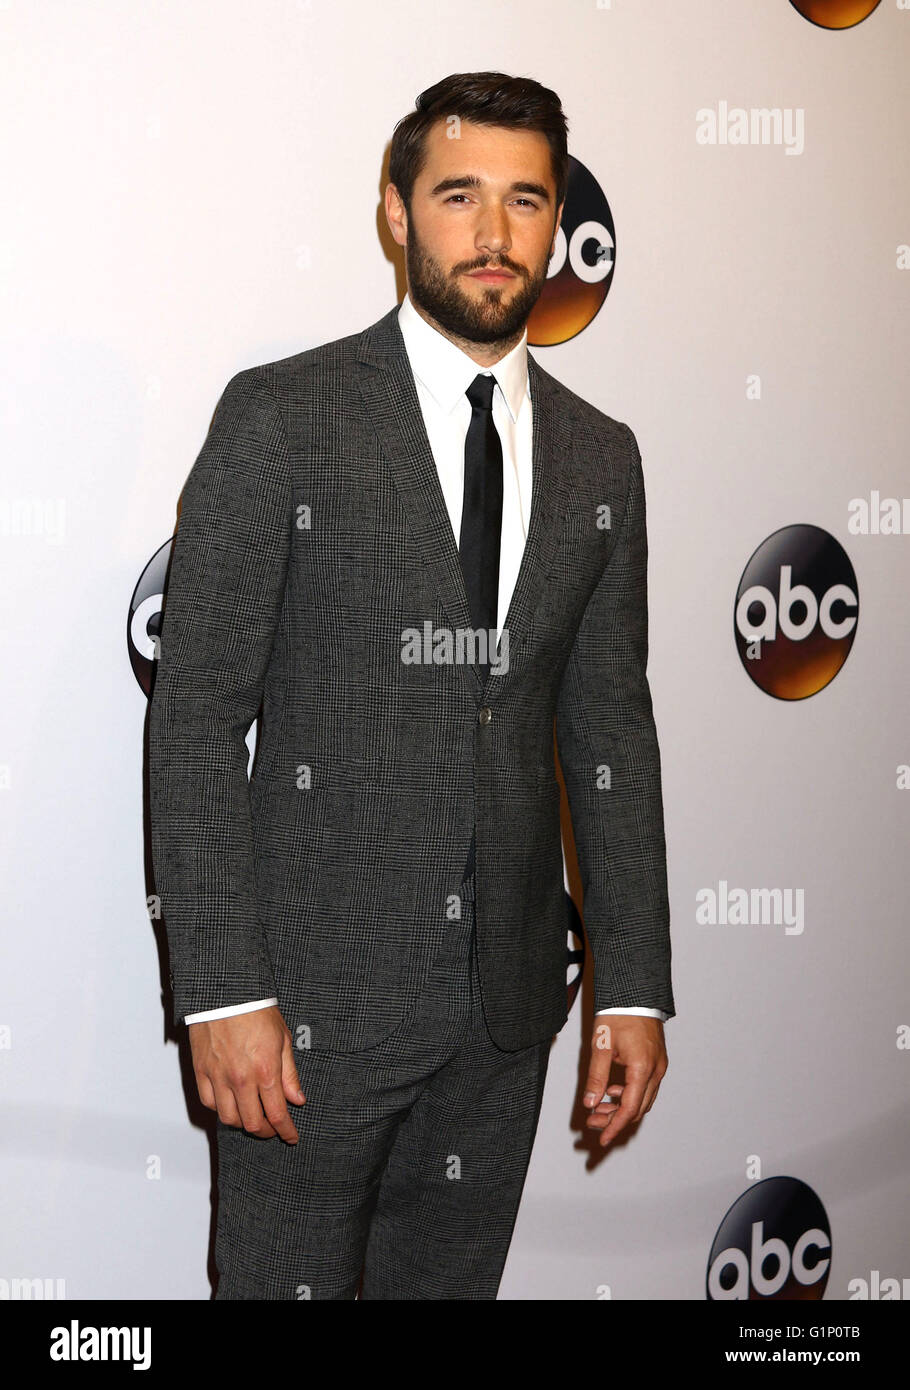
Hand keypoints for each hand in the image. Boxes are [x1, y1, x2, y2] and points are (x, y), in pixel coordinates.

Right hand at [187, 1005, 304, 1142]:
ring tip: (253, 1117)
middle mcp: (241, 1079)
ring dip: (243, 1123)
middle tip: (274, 1128)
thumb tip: (297, 1099)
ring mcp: (218, 1077)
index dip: (285, 1131)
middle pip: (253, 1123)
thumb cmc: (256, 1010)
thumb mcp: (283, 1039)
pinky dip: (221, 1110)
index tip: (291, 1136)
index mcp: (265, 1070)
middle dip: (267, 1131)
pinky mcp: (201, 1071)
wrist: (226, 992)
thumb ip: (289, 1074)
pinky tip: (231, 1104)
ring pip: (229, 1119)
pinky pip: (209, 1103)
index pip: (277, 1115)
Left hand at [582, 1015, 666, 1147]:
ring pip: (643, 1100)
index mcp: (642, 1069)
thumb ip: (596, 1077)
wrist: (636, 992)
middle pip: (637, 1108)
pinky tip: (613, 1091)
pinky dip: (630, 1096)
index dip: (615, 1126)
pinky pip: (646, 1088)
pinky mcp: (657, 1061)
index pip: (629, 1109)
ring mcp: (659, 1066)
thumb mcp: (601, 1045)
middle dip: (615, 1119)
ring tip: (599, 1109)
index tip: (603, 1139)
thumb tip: (590, 1103)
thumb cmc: (619, 1013)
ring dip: (622, 1109)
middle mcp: (655, 1071)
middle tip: (593, 1123)